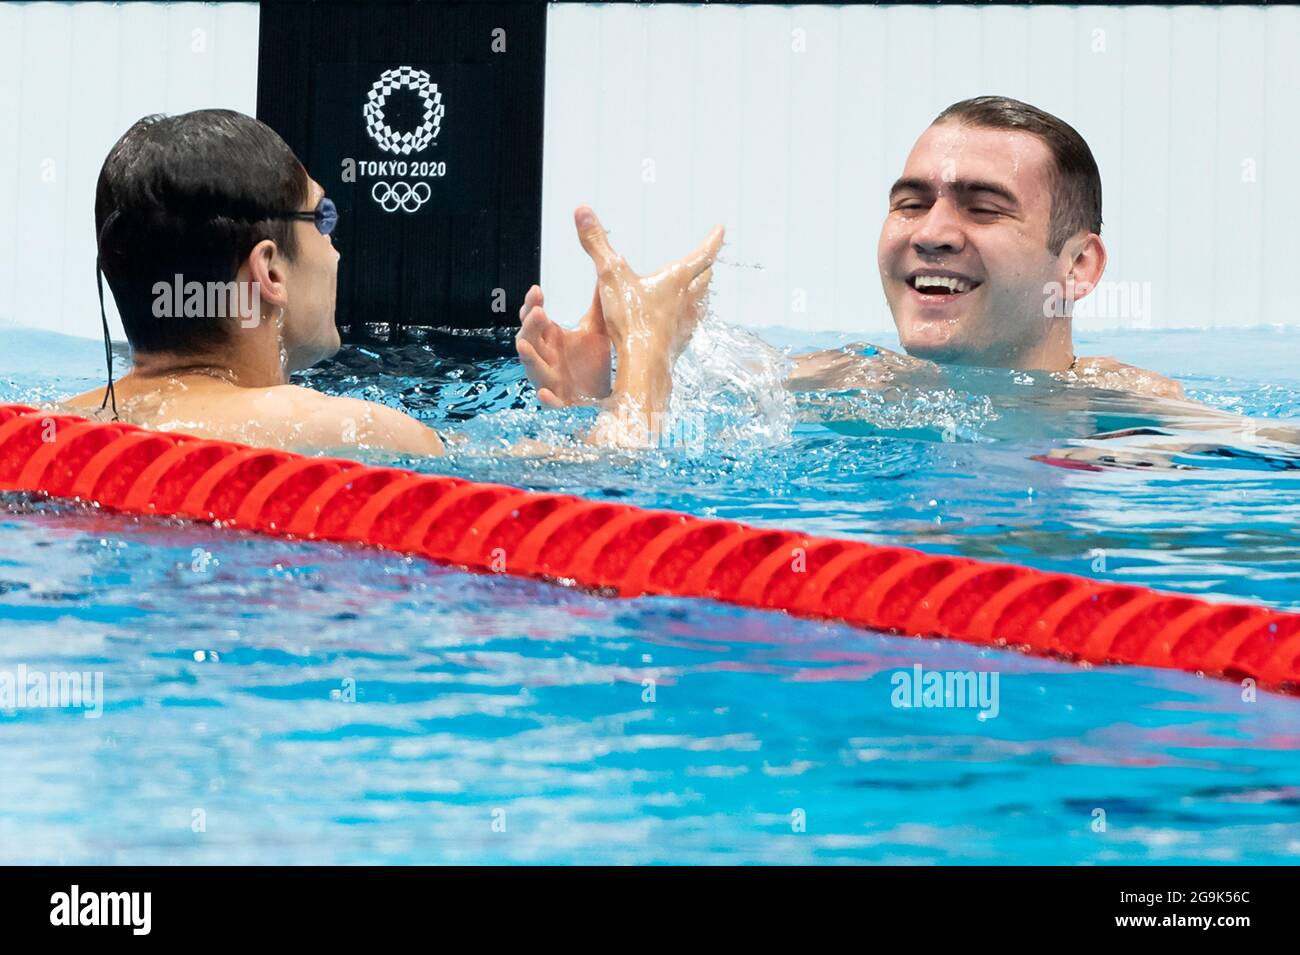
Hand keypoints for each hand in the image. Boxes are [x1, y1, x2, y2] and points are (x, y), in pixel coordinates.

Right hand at [516, 283, 612, 407]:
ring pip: (533, 368)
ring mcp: (550, 380)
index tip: (537, 290)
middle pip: (529, 339)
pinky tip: (544, 393)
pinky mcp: (561, 402)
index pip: (534, 319)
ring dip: (527, 357)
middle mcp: (546, 357)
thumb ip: (598, 304)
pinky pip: (550, 402)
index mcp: (551, 338)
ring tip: (523, 345)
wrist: (608, 396)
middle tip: (538, 312)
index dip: (531, 305)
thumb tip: (607, 273)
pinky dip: (546, 398)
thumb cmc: (593, 362)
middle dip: (530, 326)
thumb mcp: (598, 329)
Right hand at [572, 206, 723, 447]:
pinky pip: (689, 326)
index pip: (702, 254)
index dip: (712, 241)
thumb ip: (597, 243)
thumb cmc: (631, 320)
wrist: (643, 365)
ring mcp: (685, 324)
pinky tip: (681, 323)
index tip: (722, 230)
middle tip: (709, 259)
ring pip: (700, 302)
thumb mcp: (610, 276)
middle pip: (705, 279)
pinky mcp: (678, 344)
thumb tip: (582, 211)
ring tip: (699, 288)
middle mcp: (686, 300)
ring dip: (701, 292)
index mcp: (675, 279)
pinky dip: (688, 318)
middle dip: (707, 266)